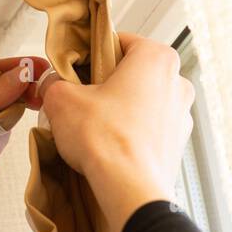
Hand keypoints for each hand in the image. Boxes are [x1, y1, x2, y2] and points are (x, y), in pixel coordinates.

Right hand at [40, 33, 194, 231]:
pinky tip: (109, 145)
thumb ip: (53, 83)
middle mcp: (177, 82)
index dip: (91, 55)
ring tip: (93, 127)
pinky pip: (149, 128)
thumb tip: (49, 83)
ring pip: (142, 101)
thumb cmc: (105, 139)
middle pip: (133, 72)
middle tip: (81, 99)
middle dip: (106, 84)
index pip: (118, 41)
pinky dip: (131, 133)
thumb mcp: (62, 100)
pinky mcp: (178, 143)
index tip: (76, 70)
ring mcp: (182, 115)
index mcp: (156, 57)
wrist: (130, 190)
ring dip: (119, 109)